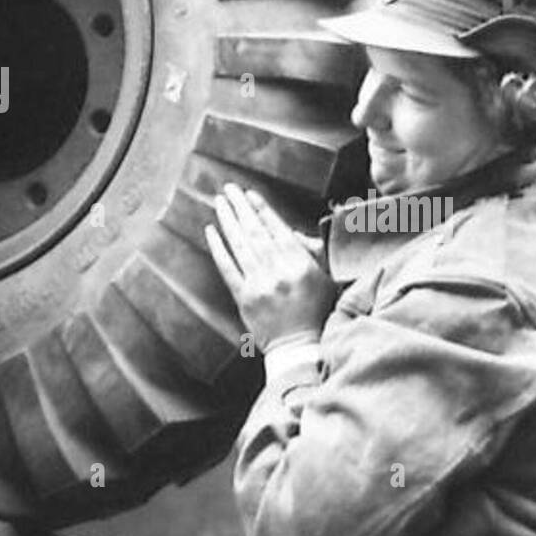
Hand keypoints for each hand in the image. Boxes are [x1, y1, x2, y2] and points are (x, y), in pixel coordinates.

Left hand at [205, 184, 336, 350]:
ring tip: (219, 202)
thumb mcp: (324, 279)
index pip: (277, 228)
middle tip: (229, 188)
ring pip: (240, 245)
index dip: (262, 209)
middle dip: (241, 207)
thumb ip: (310, 253)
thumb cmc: (315, 311)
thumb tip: (293, 232)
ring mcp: (259, 285)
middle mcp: (279, 271)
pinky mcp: (244, 298)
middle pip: (256, 232)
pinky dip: (218, 248)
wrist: (299, 346)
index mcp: (300, 264)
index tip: (250, 194)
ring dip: (228, 220)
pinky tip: (211, 232)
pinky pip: (228, 268)